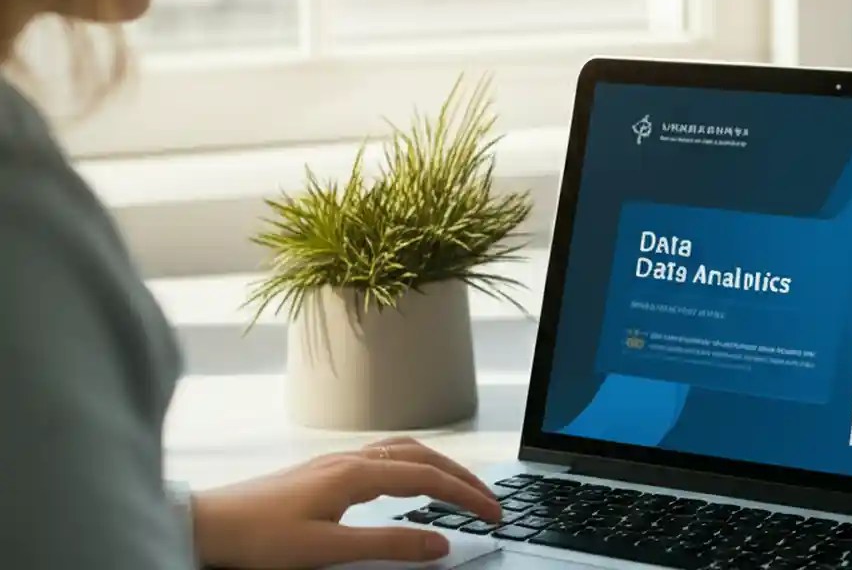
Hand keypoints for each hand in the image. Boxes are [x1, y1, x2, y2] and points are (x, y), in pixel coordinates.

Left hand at [191, 437, 500, 568]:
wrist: (206, 524)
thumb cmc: (258, 539)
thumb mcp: (327, 551)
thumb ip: (387, 545)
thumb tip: (439, 544)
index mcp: (357, 475)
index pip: (430, 480)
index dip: (467, 497)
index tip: (495, 515)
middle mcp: (351, 460)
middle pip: (424, 458)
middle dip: (463, 477)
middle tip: (491, 501)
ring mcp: (336, 462)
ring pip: (404, 451)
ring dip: (440, 465)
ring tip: (461, 486)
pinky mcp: (324, 471)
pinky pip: (384, 455)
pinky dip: (413, 463)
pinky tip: (409, 478)